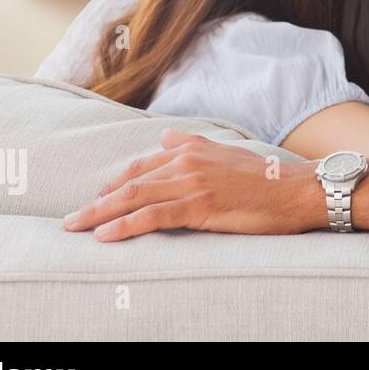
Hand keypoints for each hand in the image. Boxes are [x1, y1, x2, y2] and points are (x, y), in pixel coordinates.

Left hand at [62, 129, 324, 240]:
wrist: (297, 190)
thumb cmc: (266, 177)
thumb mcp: (226, 152)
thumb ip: (192, 143)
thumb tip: (165, 134)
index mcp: (191, 150)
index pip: (141, 167)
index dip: (114, 184)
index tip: (95, 200)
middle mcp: (187, 162)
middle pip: (129, 183)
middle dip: (95, 202)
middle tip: (71, 221)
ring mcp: (192, 183)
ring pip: (133, 199)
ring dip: (99, 215)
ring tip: (76, 229)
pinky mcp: (200, 205)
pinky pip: (152, 216)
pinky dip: (124, 225)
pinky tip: (105, 235)